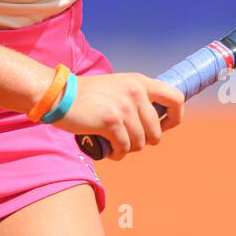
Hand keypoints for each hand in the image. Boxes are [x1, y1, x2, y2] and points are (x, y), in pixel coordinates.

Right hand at [49, 72, 185, 161]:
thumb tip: (155, 120)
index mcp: (139, 82)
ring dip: (128, 149)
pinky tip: (109, 149)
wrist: (58, 94)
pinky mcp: (111, 121)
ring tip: (115, 143)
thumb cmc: (86, 95)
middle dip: (144, 142)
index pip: (176, 98)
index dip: (175, 117)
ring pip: (140, 143)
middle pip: (157, 132)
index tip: (162, 126)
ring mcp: (124, 106)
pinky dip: (117, 153)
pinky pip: (124, 148)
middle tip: (127, 139)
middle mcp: (135, 92)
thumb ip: (136, 97)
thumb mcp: (117, 87)